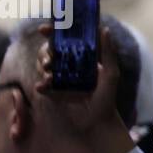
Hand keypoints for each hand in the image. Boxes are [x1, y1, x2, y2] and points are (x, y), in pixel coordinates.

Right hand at [33, 24, 131, 152]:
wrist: (98, 124)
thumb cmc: (107, 99)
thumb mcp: (111, 75)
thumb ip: (108, 53)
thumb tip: (104, 29)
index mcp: (83, 57)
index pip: (67, 39)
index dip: (55, 31)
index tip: (46, 28)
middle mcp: (70, 65)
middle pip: (51, 49)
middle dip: (45, 50)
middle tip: (49, 58)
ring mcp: (60, 78)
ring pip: (43, 63)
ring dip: (42, 65)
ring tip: (49, 73)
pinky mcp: (53, 92)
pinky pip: (42, 84)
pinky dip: (41, 84)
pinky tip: (43, 87)